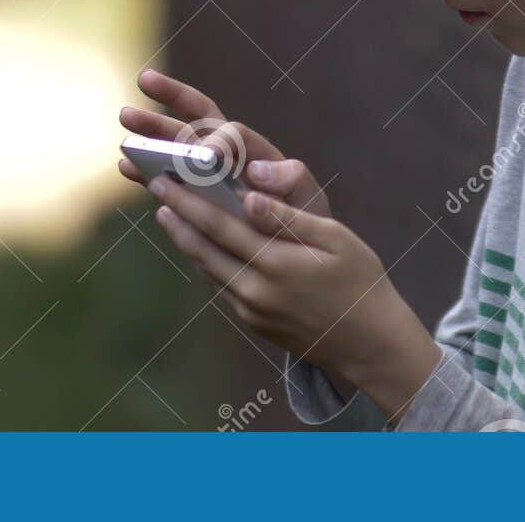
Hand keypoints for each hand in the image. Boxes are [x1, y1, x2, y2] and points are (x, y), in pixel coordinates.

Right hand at [118, 69, 330, 217]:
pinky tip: (125, 167)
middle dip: (171, 99)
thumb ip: (291, 180)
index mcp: (255, 152)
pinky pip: (165, 179)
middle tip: (144, 79)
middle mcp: (229, 157)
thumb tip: (256, 170)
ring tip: (125, 121)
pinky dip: (145, 173)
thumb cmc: (304, 222)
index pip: (233, 133)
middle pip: (197, 120)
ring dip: (150, 133)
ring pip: (175, 145)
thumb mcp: (307, 199)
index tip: (206, 159)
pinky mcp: (191, 198)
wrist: (295, 252)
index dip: (218, 141)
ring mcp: (206, 176)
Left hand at [147, 176, 440, 424]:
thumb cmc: (360, 282)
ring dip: (185, 239)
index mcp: (276, 264)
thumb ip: (288, 218)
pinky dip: (206, 261)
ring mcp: (251, 310)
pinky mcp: (253, 323)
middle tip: (154, 188)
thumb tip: (248, 196)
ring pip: (208, 268)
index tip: (165, 180)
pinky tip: (202, 246)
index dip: (188, 201)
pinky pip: (222, 286)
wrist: (369, 343)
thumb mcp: (336, 240)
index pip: (220, 226)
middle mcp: (256, 290)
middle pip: (203, 248)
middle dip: (177, 216)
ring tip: (168, 213)